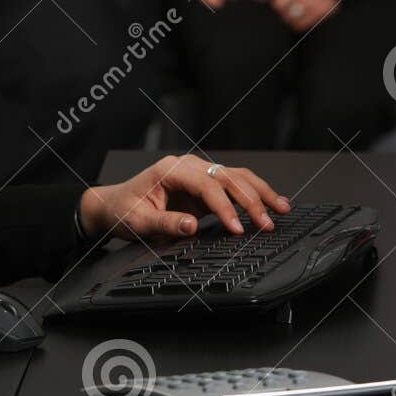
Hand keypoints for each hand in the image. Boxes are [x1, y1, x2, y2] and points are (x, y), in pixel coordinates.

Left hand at [78, 154, 290, 240]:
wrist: (114, 205)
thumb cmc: (123, 210)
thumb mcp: (138, 222)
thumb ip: (165, 224)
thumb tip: (191, 226)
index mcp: (170, 170)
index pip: (207, 184)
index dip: (225, 207)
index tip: (237, 229)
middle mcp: (187, 166)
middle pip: (227, 177)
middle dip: (251, 200)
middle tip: (267, 223)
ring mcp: (197, 173)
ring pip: (235, 177)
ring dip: (260, 192)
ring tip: (281, 209)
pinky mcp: (203, 185)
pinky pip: (232, 186)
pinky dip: (253, 194)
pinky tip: (270, 204)